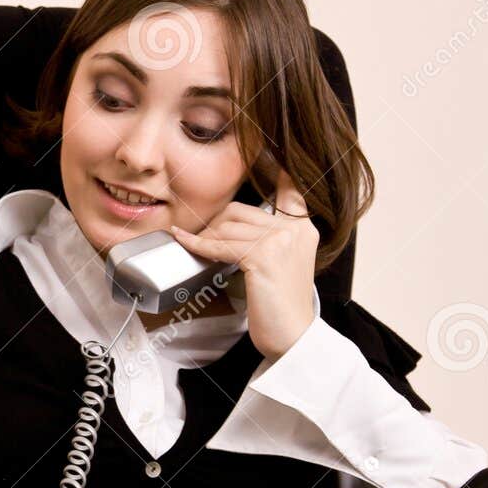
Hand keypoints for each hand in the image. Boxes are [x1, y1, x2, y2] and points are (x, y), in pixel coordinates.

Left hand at [168, 169, 318, 358]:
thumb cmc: (279, 307)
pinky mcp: (262, 257)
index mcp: (304, 228)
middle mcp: (296, 229)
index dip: (277, 170)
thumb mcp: (279, 265)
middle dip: (215, 227)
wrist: (292, 337)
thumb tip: (226, 227)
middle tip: (202, 244)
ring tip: (199, 252)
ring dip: (206, 240)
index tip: (267, 151)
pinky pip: (219, 245)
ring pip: (227, 226)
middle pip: (240, 211)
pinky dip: (197, 245)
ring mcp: (281, 241)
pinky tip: (182, 241)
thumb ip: (264, 240)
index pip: (291, 189)